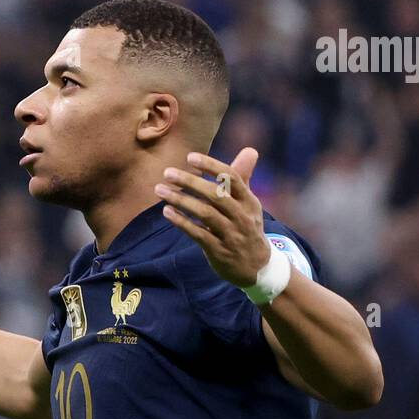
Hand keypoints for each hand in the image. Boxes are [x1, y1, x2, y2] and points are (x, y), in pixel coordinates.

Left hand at [155, 147, 270, 287]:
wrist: (257, 268)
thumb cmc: (247, 228)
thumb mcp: (250, 204)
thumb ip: (243, 178)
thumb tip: (250, 150)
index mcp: (249, 201)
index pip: (231, 178)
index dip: (211, 166)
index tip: (190, 157)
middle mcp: (242, 217)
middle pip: (215, 195)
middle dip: (190, 182)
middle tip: (167, 173)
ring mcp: (231, 235)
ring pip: (205, 214)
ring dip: (181, 201)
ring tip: (161, 191)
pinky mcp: (219, 251)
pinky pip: (198, 234)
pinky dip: (182, 222)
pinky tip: (167, 212)